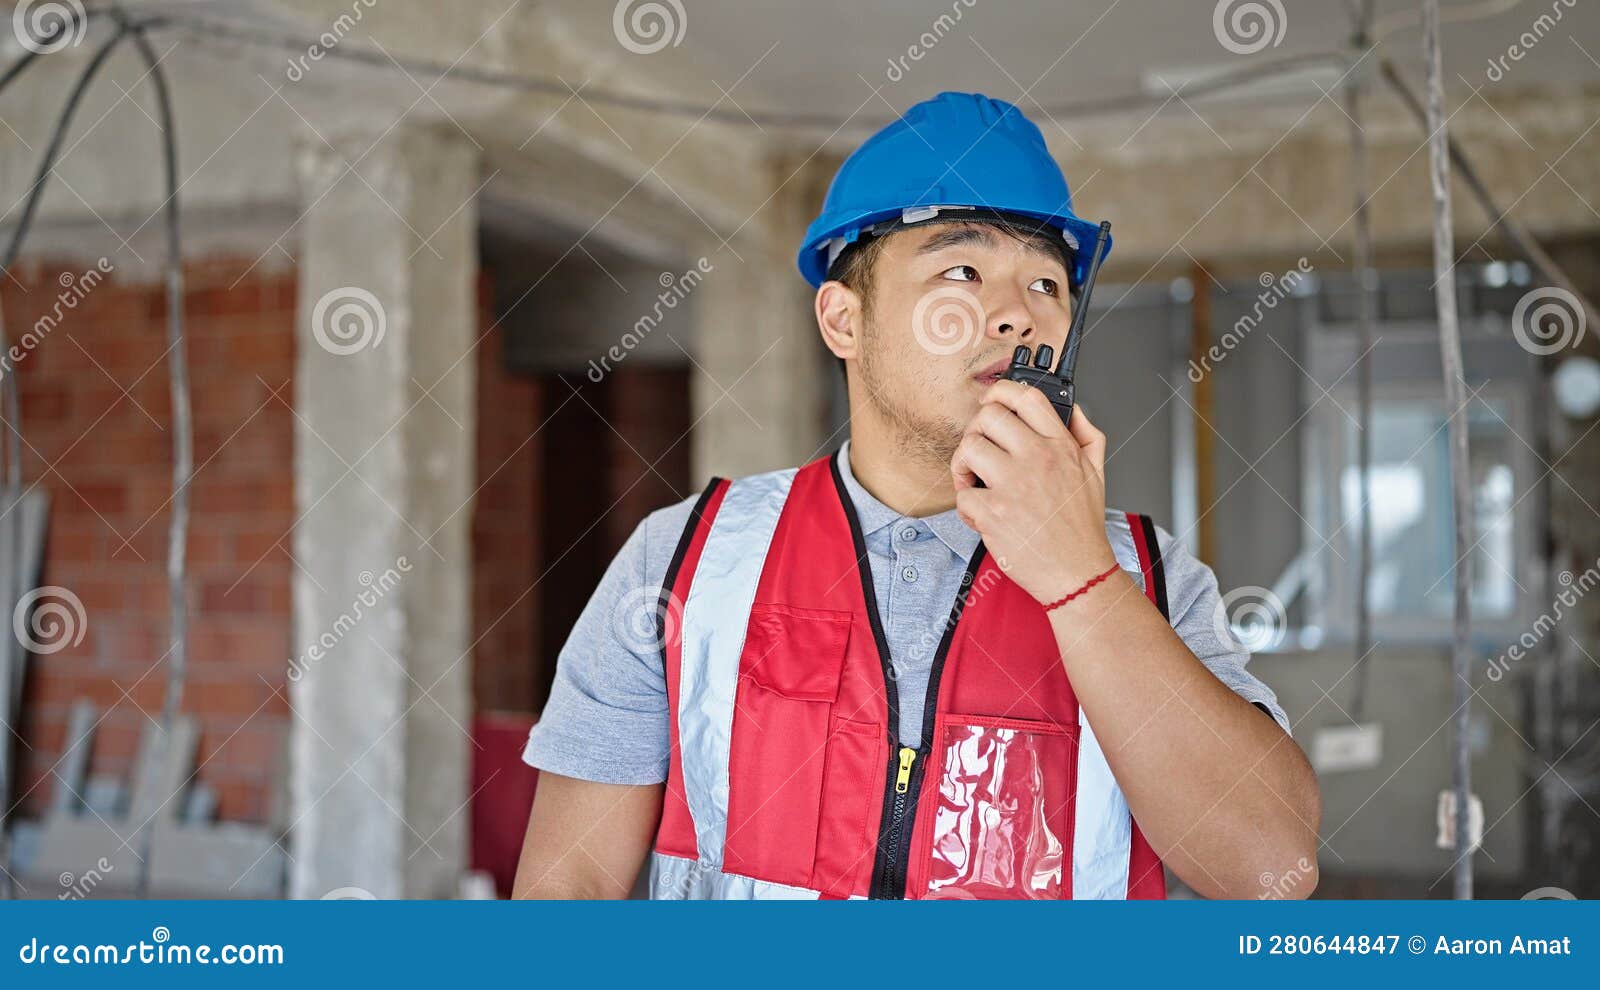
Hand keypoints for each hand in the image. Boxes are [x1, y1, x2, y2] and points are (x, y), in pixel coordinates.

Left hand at [950, 379, 1121, 604]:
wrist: (1077, 572)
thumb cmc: (1082, 527)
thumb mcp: (1097, 472)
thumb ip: (1085, 434)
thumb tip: (1073, 407)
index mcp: (1061, 447)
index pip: (1028, 397)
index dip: (1002, 390)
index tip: (992, 400)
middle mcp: (1038, 460)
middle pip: (989, 417)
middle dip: (977, 430)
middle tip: (980, 448)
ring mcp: (1014, 486)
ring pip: (968, 449)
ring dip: (963, 464)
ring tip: (974, 479)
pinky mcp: (994, 513)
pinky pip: (962, 493)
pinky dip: (966, 506)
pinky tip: (982, 514)